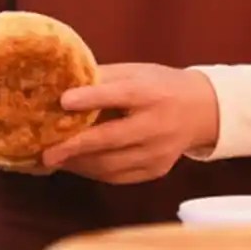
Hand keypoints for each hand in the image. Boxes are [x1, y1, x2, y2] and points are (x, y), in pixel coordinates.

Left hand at [42, 64, 218, 184]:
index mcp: (150, 94)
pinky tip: (76, 165)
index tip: (63, 101)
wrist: (203, 110)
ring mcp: (158, 152)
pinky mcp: (157, 170)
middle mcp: (156, 125)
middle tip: (47, 152)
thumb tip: (61, 84)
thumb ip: (103, 79)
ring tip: (54, 159)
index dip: (91, 98)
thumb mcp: (136, 72)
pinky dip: (94, 172)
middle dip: (76, 146)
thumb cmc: (160, 86)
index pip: (119, 96)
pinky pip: (119, 176)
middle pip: (112, 139)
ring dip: (79, 164)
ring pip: (112, 164)